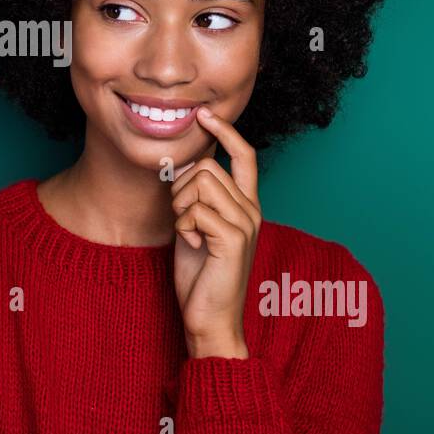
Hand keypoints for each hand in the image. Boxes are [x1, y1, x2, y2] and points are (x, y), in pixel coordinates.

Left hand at [170, 107, 261, 358]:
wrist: (211, 318)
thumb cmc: (201, 275)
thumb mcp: (197, 227)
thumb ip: (197, 198)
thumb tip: (186, 167)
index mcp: (246, 205)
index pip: (245, 155)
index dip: (226, 131)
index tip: (204, 115)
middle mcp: (252, 210)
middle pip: (209, 166)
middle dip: (181, 187)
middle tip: (182, 218)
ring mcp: (246, 224)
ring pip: (201, 182)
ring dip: (181, 206)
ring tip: (188, 233)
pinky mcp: (233, 239)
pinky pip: (195, 210)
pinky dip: (183, 227)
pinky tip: (191, 247)